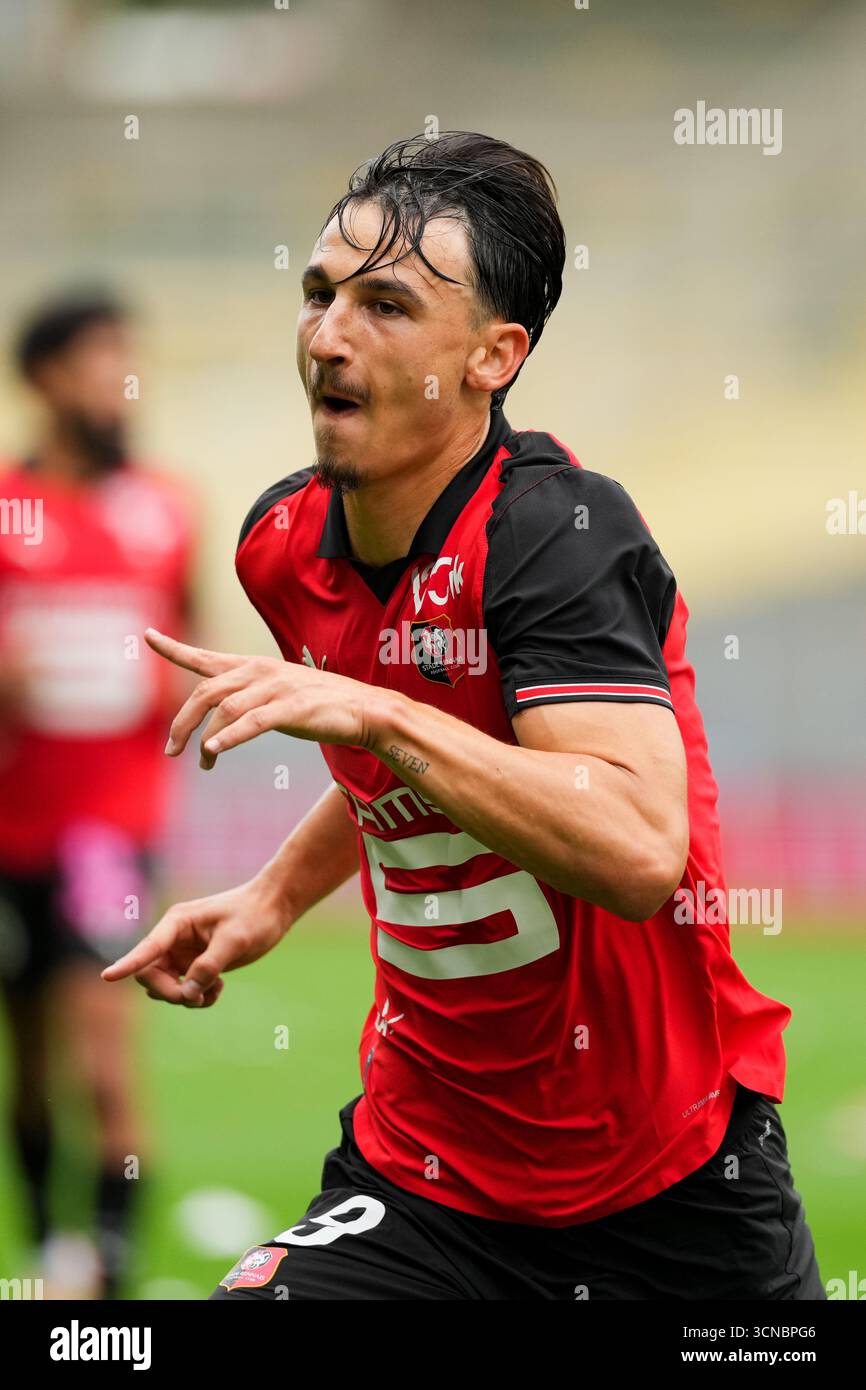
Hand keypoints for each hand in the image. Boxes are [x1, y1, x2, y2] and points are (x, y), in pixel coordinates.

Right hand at [100, 874, 291, 1005]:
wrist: (274, 908)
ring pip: (164, 986)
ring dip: (184, 997)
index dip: (126, 964)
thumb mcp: (235, 941)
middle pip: (150, 975)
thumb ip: (209, 967)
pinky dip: (197, 996)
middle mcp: (173, 938)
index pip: (147, 948)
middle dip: (169, 992)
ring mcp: (181, 952)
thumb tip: (188, 993)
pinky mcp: (193, 963)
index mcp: (177, 923)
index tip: (107, 977)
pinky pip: (182, 989)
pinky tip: (218, 988)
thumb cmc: (255, 916)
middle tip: (197, 999)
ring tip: (214, 990)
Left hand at [144, 627, 390, 768]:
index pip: (205, 657)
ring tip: (202, 763)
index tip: (147, 637)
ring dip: (205, 739)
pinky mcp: (292, 709)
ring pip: (224, 710)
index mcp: (254, 667)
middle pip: (205, 692)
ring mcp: (276, 689)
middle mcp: (260, 672)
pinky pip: (252, 722)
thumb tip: (216, 721)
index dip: (174, 648)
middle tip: (171, 750)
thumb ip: (246, 700)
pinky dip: (229, 737)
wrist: (363, 709)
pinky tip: (213, 750)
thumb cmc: (319, 705)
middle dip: (182, 722)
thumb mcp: (277, 694)